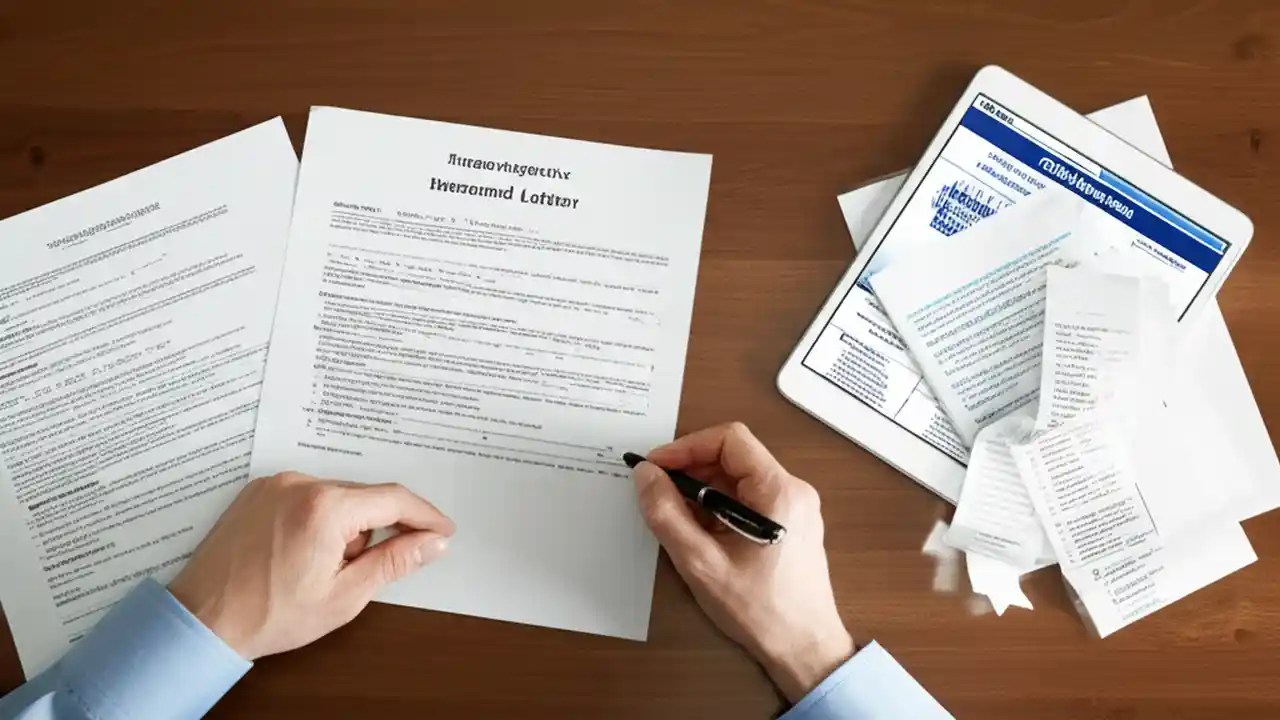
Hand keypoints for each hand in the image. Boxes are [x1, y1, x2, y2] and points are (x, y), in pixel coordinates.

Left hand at [169, 472, 454, 659]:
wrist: (204, 619)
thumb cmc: (269, 614)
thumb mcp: (345, 595)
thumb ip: (395, 561)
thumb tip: (434, 541)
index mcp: (325, 508)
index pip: (393, 499)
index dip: (425, 515)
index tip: (443, 530)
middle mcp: (300, 484)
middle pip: (365, 497)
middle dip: (377, 530)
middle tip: (363, 570)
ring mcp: (276, 483)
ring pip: (337, 496)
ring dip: (346, 525)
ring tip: (321, 567)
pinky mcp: (259, 490)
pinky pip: (308, 494)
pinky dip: (319, 517)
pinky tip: (302, 552)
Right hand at [633, 423, 852, 701]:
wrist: (806, 651)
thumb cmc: (760, 610)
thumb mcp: (702, 563)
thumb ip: (668, 515)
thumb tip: (645, 475)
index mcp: (779, 491)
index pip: (730, 439)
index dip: (687, 446)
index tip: (655, 468)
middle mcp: (793, 490)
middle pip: (734, 457)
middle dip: (691, 471)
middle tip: (657, 495)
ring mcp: (795, 508)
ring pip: (739, 479)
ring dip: (703, 491)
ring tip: (676, 520)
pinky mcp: (791, 525)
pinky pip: (748, 499)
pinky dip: (719, 507)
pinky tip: (700, 534)